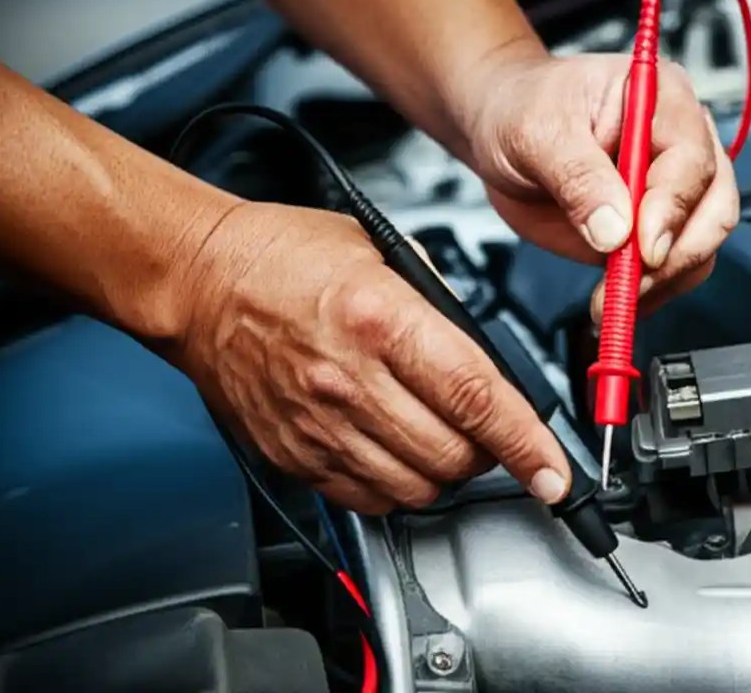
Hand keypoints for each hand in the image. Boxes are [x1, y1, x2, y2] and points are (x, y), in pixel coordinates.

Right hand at [174, 201, 571, 513]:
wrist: (197, 281)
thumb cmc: (281, 257)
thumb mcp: (379, 250)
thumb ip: (439, 304)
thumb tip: (485, 358)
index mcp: (379, 319)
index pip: (477, 396)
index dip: (528, 443)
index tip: (553, 472)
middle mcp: (349, 379)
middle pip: (454, 454)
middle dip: (490, 454)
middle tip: (490, 434)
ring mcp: (318, 424)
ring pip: (416, 488)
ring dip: (445, 474)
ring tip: (442, 441)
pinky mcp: (294, 454)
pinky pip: (367, 500)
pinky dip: (397, 487)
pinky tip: (395, 452)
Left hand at [465, 53, 739, 319]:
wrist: (502, 133)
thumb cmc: (522, 111)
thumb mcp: (537, 132)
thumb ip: (577, 176)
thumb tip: (615, 230)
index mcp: (662, 98)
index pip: (692, 157)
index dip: (672, 206)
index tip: (643, 247)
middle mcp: (682, 141)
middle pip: (714, 205)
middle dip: (676, 253)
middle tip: (629, 283)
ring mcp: (674, 187)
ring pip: (702, 243)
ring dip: (663, 281)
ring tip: (611, 298)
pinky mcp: (657, 228)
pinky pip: (676, 268)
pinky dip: (652, 292)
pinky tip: (616, 300)